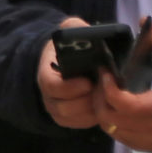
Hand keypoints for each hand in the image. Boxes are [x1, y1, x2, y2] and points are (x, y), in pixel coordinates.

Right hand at [38, 16, 102, 130]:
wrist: (68, 58)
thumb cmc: (72, 44)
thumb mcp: (73, 29)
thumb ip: (78, 28)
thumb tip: (89, 32)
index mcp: (46, 72)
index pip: (51, 86)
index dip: (69, 88)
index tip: (88, 82)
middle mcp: (48, 94)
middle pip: (62, 107)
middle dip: (85, 101)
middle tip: (102, 91)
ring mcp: (57, 108)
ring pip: (72, 119)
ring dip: (91, 111)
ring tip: (105, 97)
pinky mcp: (69, 118)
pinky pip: (80, 124)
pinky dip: (93, 118)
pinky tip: (103, 105)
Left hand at [99, 21, 151, 152]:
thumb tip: (145, 23)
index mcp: (151, 108)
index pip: (115, 98)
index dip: (105, 83)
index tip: (105, 69)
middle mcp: (142, 126)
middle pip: (104, 114)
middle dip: (99, 95)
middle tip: (103, 80)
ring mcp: (140, 139)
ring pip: (107, 127)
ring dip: (102, 110)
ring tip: (108, 93)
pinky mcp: (141, 146)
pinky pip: (116, 136)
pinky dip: (111, 123)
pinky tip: (117, 109)